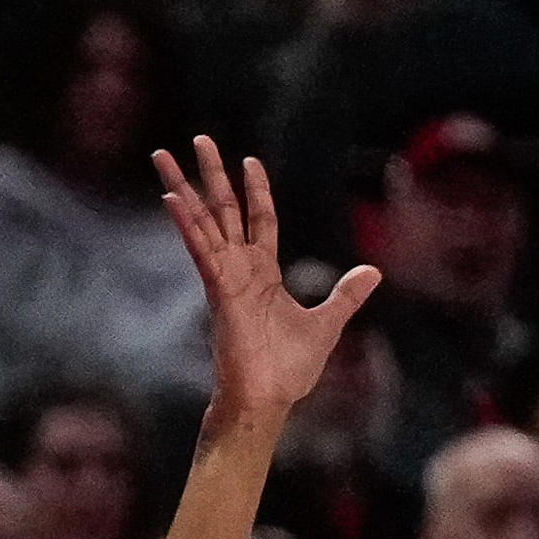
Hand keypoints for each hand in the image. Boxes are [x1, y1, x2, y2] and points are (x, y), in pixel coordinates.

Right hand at [153, 137, 377, 420]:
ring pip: (204, 221)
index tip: (249, 161)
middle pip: (224, 209)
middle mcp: (240, 269)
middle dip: (212, 174)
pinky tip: (172, 199)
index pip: (259, 219)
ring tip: (164, 156)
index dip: (255, 190)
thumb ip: (346, 294)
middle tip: (199, 139)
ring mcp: (225, 277)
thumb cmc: (289, 369)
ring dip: (186, 187)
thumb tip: (374, 271)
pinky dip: (187, 224)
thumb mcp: (329, 323)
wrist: (270, 399)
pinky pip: (201, 250)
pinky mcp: (218, 290)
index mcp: (264, 273)